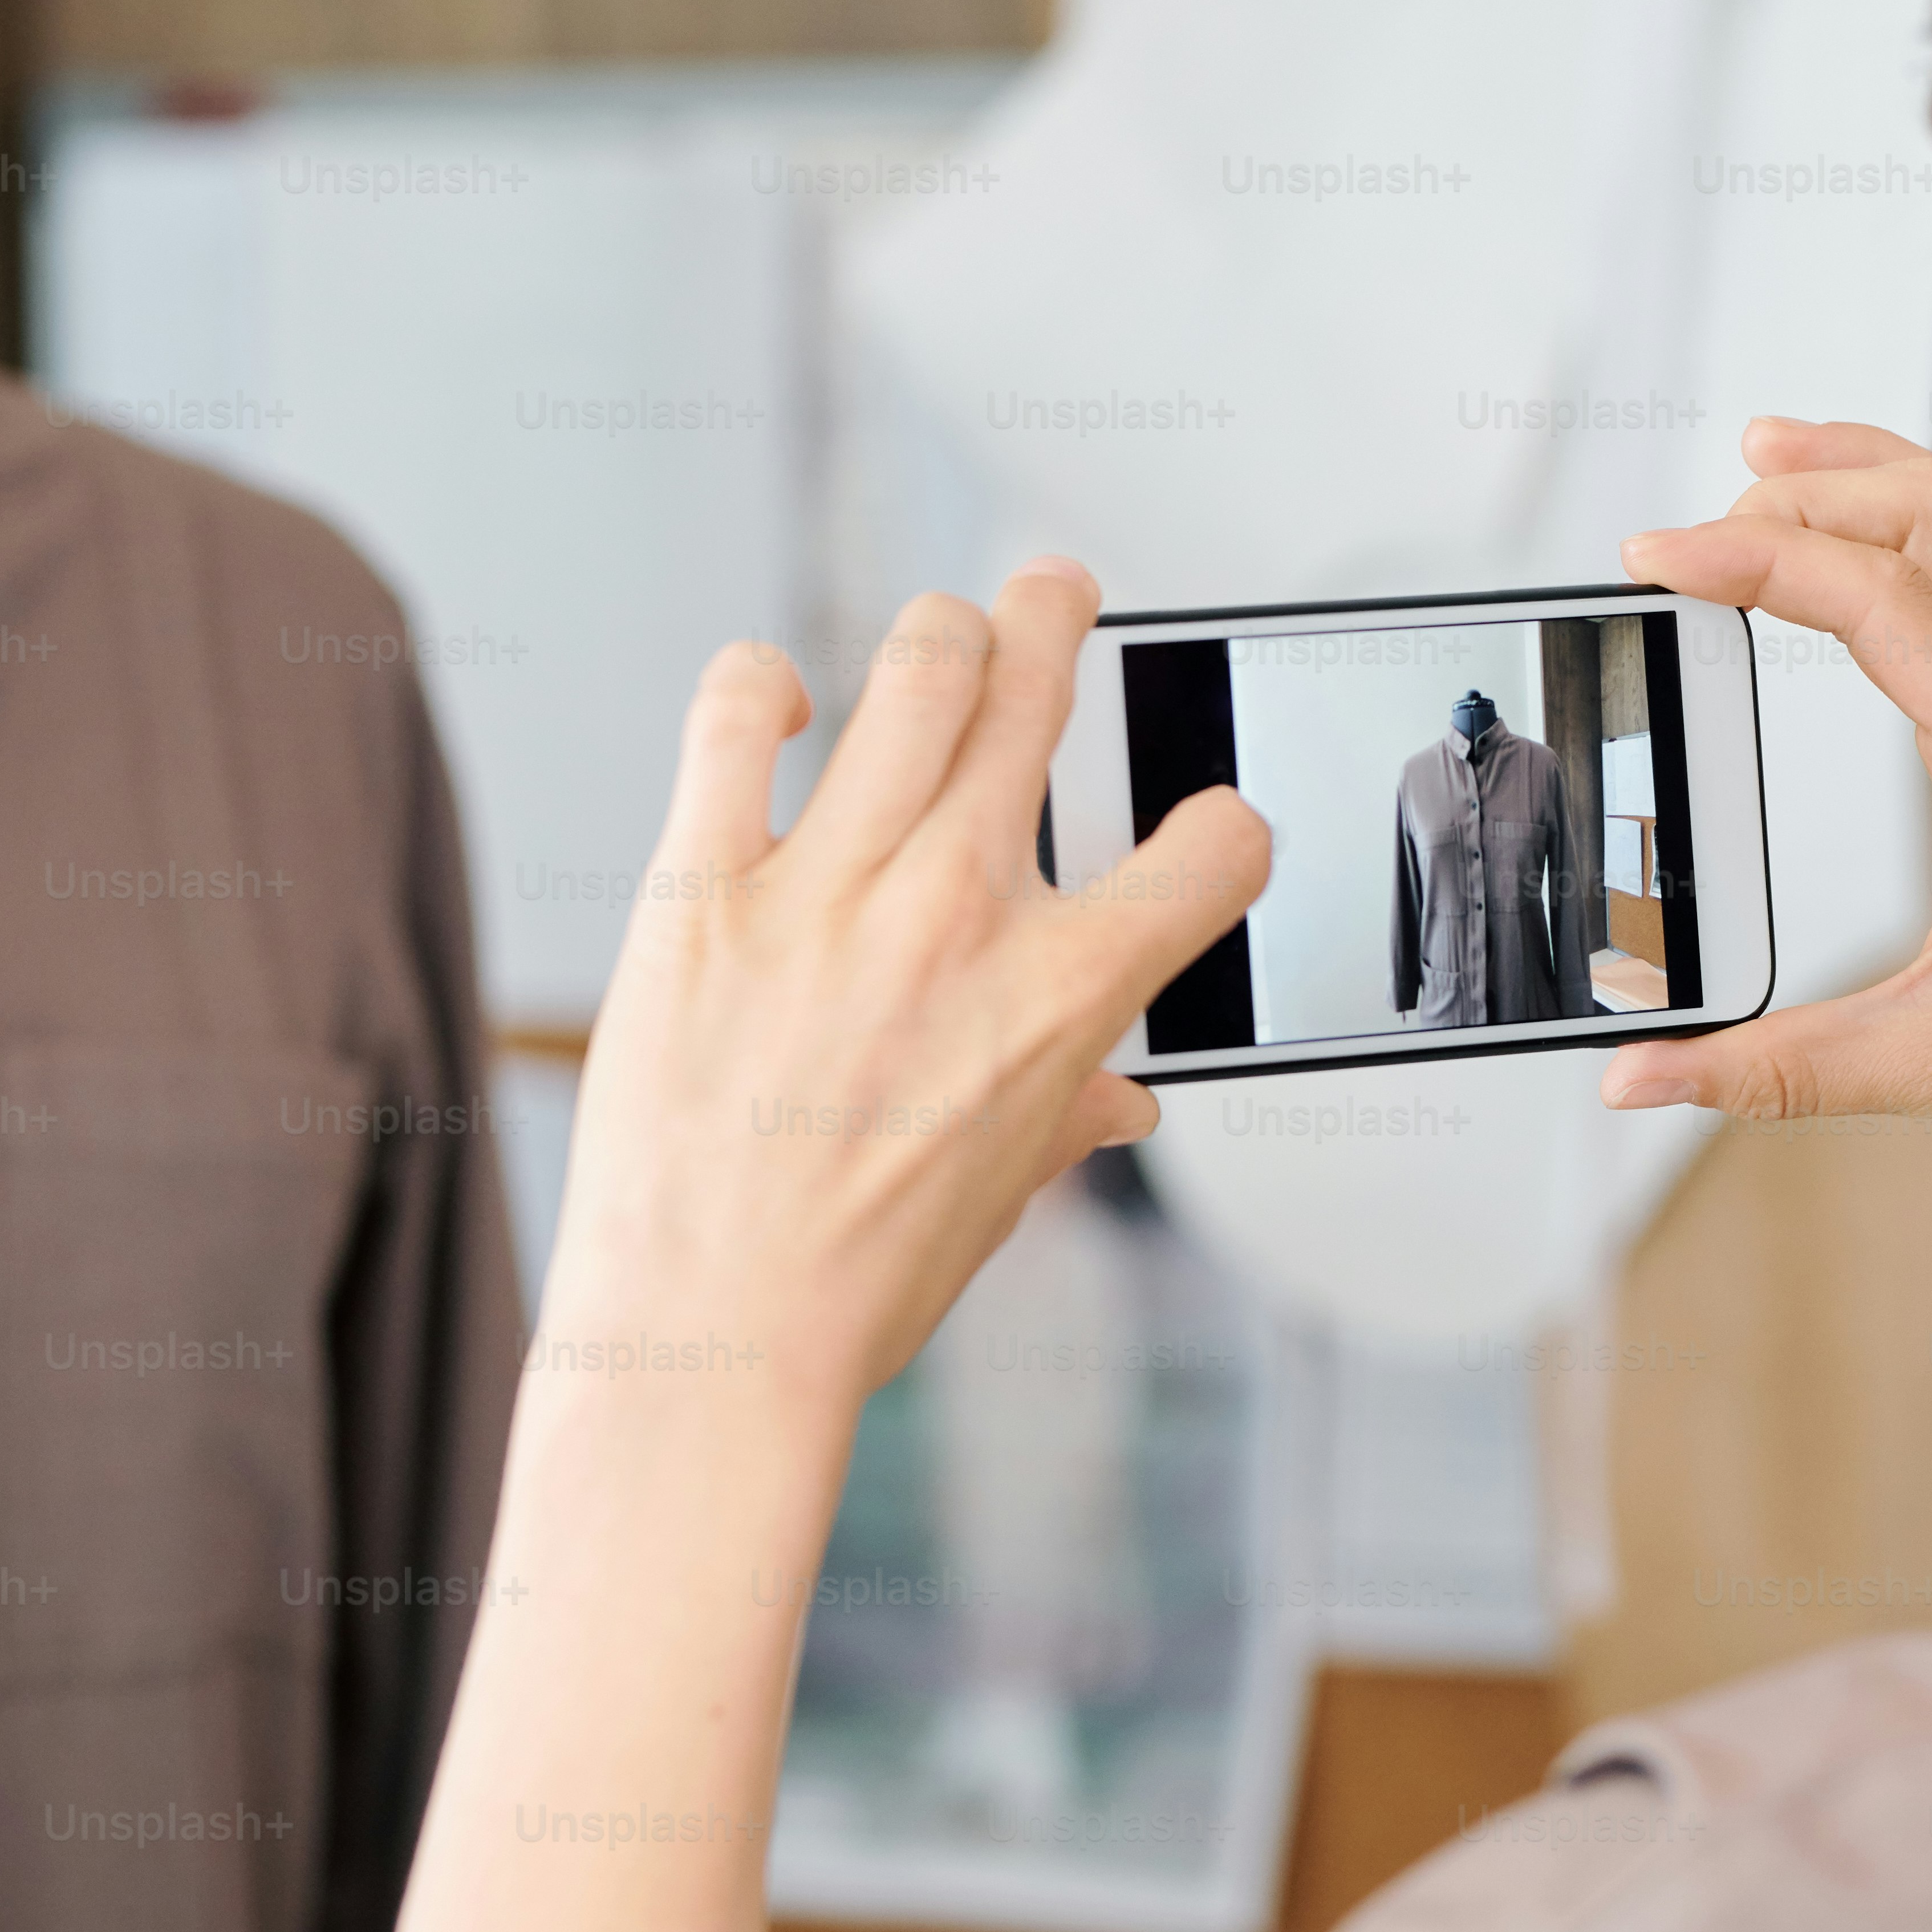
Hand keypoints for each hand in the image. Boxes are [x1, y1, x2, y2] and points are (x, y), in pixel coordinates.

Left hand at [539, 558, 1266, 1426]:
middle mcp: (956, 914)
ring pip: (914, 669)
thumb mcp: (1006, 1195)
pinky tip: (775, 698)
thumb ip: (1071, 1116)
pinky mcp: (703, 890)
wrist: (713, 1338)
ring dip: (942, 631)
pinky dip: (759, 685)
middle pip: (1039, 688)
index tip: (1205, 826)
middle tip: (1053, 593)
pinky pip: (733, 723)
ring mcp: (826, 888)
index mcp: (1061, 995)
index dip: (1228, 828)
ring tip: (944, 632)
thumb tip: (1117, 1104)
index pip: (1217, 846)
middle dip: (1057, 615)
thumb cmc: (858, 1284)